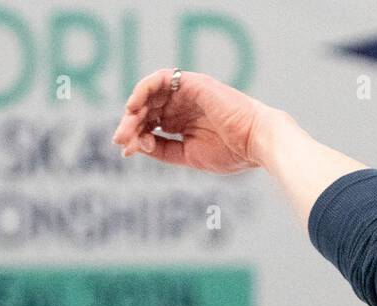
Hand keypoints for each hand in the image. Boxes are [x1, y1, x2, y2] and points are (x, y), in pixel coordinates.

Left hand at [112, 68, 275, 173]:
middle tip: (121, 139)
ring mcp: (186, 93)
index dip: (135, 136)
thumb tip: (136, 145)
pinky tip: (135, 105)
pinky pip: (160, 78)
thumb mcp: (188, 155)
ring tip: (127, 124)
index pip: (149, 125)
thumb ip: (162, 149)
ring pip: (150, 95)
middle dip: (130, 124)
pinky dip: (144, 88)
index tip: (126, 152)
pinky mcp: (191, 83)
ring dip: (134, 109)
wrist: (255, 142)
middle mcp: (182, 106)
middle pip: (146, 110)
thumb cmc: (230, 152)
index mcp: (182, 123)